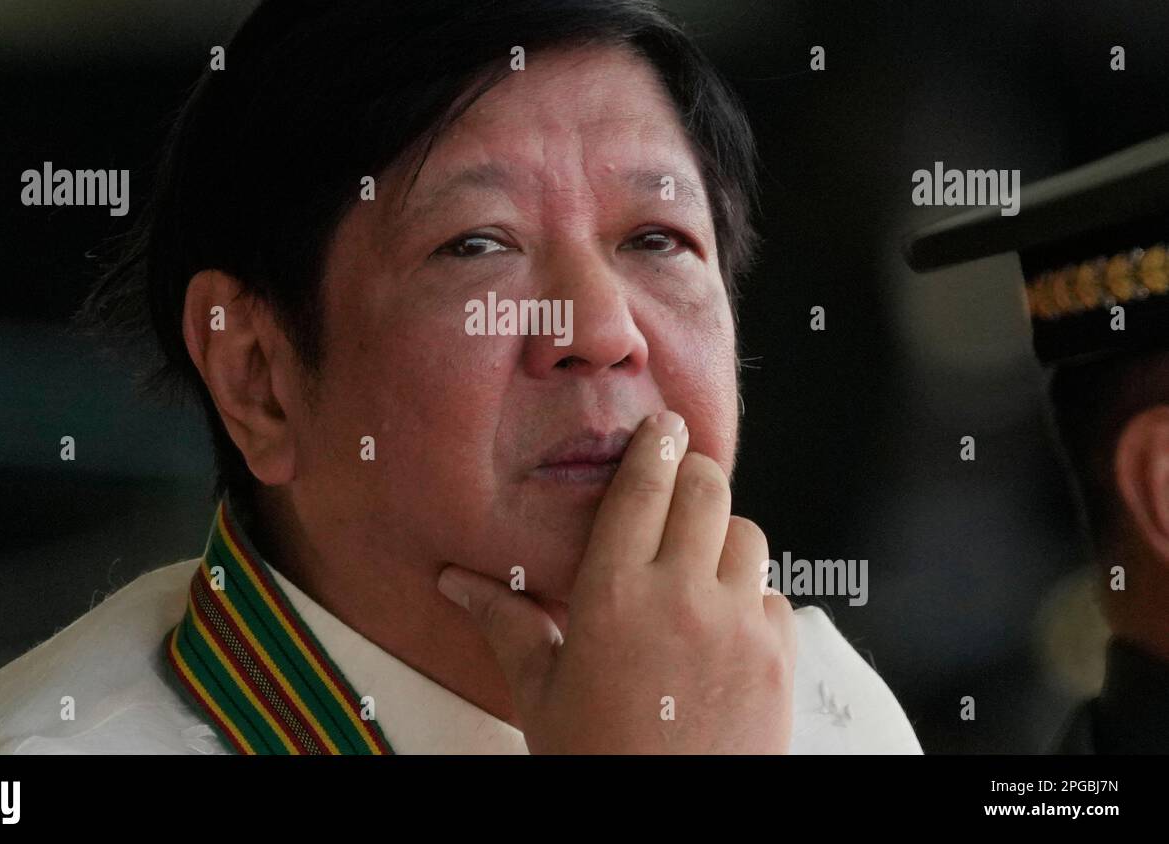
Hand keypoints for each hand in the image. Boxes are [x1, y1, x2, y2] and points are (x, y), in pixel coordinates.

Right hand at [437, 410, 795, 752]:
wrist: (666, 827)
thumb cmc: (599, 759)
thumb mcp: (541, 692)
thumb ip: (505, 623)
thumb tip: (454, 582)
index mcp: (613, 594)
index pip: (644, 486)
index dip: (656, 444)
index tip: (660, 427)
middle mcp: (681, 596)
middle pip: (708, 489)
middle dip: (694, 475)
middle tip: (680, 481)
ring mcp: (739, 625)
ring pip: (748, 536)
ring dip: (724, 537)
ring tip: (697, 565)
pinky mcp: (779, 657)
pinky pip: (775, 596)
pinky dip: (752, 598)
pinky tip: (723, 628)